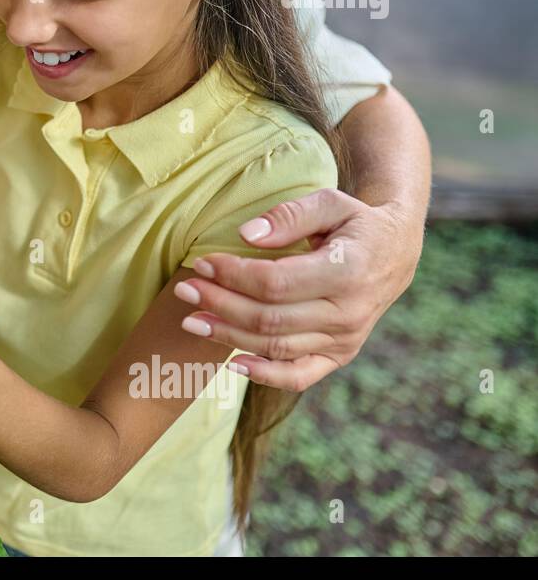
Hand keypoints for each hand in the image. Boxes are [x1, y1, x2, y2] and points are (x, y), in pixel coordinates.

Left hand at [175, 188, 422, 391]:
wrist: (395, 254)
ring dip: (228, 336)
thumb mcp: (330, 203)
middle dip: (220, 305)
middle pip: (269, 318)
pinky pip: (299, 376)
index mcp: (347, 272)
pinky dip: (265, 375)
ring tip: (191, 320)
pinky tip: (232, 363)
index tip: (201, 263)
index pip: (275, 282)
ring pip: (275, 346)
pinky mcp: (340, 355)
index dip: (233, 275)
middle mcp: (348, 313)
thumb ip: (289, 215)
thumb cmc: (354, 223)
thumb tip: (245, 235)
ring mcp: (345, 339)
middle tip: (184, 291)